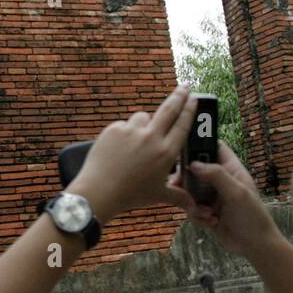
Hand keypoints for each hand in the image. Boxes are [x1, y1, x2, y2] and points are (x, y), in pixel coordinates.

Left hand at [66, 86, 198, 223]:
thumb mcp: (158, 195)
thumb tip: (194, 207)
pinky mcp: (114, 129)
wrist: (99, 191)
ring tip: (136, 143)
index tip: (194, 99)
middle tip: (185, 86)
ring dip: (143, 123)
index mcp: (166, 152)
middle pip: (169, 109)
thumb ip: (178, 196)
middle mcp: (151, 138)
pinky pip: (123, 125)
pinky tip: (118, 149)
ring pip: (142, 117)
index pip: (182, 124)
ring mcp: (131, 131)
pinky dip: (124, 133)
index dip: (189, 110)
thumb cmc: (130, 195)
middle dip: (179, 95)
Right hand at [166, 139, 280, 257]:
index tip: (183, 150)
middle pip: (194, 170)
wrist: (255, 245)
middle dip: (186, 181)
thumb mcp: (236, 192)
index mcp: (231, 169)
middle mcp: (220, 180)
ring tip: (206, 213)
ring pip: (189, 191)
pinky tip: (212, 223)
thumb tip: (193, 164)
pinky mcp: (206, 211)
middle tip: (179, 186)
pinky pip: (191, 209)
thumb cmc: (252, 216)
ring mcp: (212, 196)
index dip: (199, 145)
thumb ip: (216, 175)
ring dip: (192, 203)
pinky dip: (197, 216)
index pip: (214, 147)